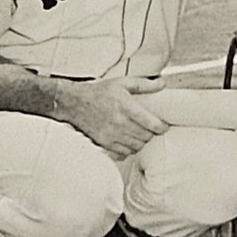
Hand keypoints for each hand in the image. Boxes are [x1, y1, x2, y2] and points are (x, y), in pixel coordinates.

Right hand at [55, 77, 171, 157]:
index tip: (163, 125)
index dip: (162, 127)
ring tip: (140, 133)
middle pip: (146, 137)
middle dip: (151, 133)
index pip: (152, 124)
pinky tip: (128, 140)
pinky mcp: (104, 144)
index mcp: (126, 107)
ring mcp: (111, 135)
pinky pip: (124, 153)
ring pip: (137, 146)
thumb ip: (144, 85)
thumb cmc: (98, 93)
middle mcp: (119, 123)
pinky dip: (129, 149)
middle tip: (151, 127)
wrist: (74, 103)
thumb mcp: (122, 83)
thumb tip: (162, 84)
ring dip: (141, 141)